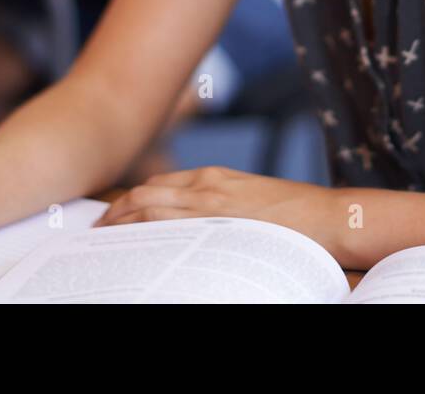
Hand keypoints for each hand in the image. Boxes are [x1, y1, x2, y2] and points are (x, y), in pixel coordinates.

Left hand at [95, 166, 342, 255]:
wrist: (327, 218)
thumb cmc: (296, 214)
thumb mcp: (250, 200)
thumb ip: (220, 206)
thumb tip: (196, 226)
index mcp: (213, 178)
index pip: (158, 186)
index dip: (132, 200)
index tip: (114, 214)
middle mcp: (205, 186)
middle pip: (146, 193)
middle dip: (117, 210)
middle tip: (98, 228)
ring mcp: (210, 205)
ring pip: (150, 207)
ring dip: (123, 220)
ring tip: (105, 238)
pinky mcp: (218, 223)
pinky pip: (170, 226)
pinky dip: (146, 231)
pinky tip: (135, 246)